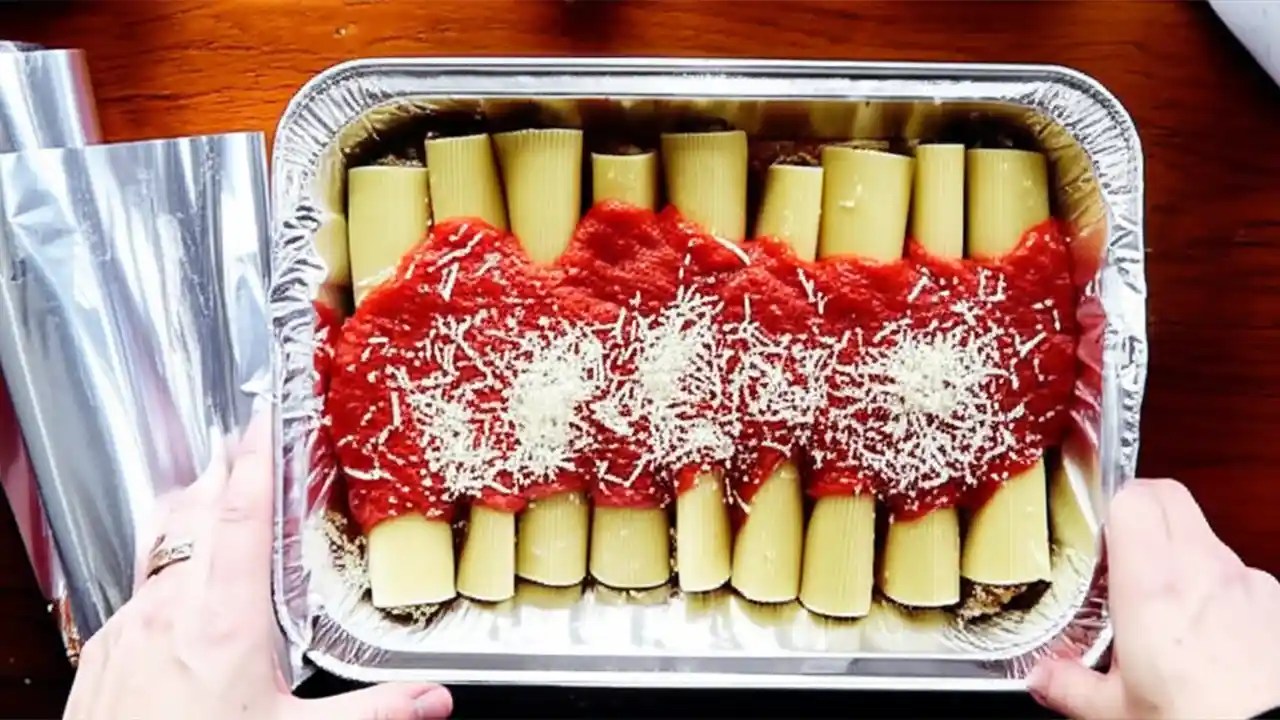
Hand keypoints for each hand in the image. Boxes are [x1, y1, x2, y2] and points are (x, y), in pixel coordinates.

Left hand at [62, 412, 452, 719]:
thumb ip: (372, 711)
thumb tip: (433, 699)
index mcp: (224, 620)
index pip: (239, 514)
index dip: (255, 459)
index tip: (266, 420)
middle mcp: (171, 609)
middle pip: (197, 509)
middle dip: (227, 468)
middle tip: (251, 440)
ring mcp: (131, 623)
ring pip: (163, 538)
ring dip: (193, 507)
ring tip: (219, 491)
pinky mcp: (106, 645)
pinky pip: (140, 581)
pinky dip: (169, 560)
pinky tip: (186, 581)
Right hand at [1028, 478, 1279, 718]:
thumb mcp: (1116, 714)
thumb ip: (1069, 685)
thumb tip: (1041, 678)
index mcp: (1153, 588)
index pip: (1132, 497)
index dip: (1109, 504)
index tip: (1092, 533)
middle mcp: (1204, 570)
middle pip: (1170, 497)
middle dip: (1142, 511)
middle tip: (1120, 552)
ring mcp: (1247, 582)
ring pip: (1204, 536)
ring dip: (1180, 553)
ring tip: (1163, 605)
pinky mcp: (1276, 602)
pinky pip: (1237, 574)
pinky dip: (1217, 588)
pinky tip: (1206, 634)